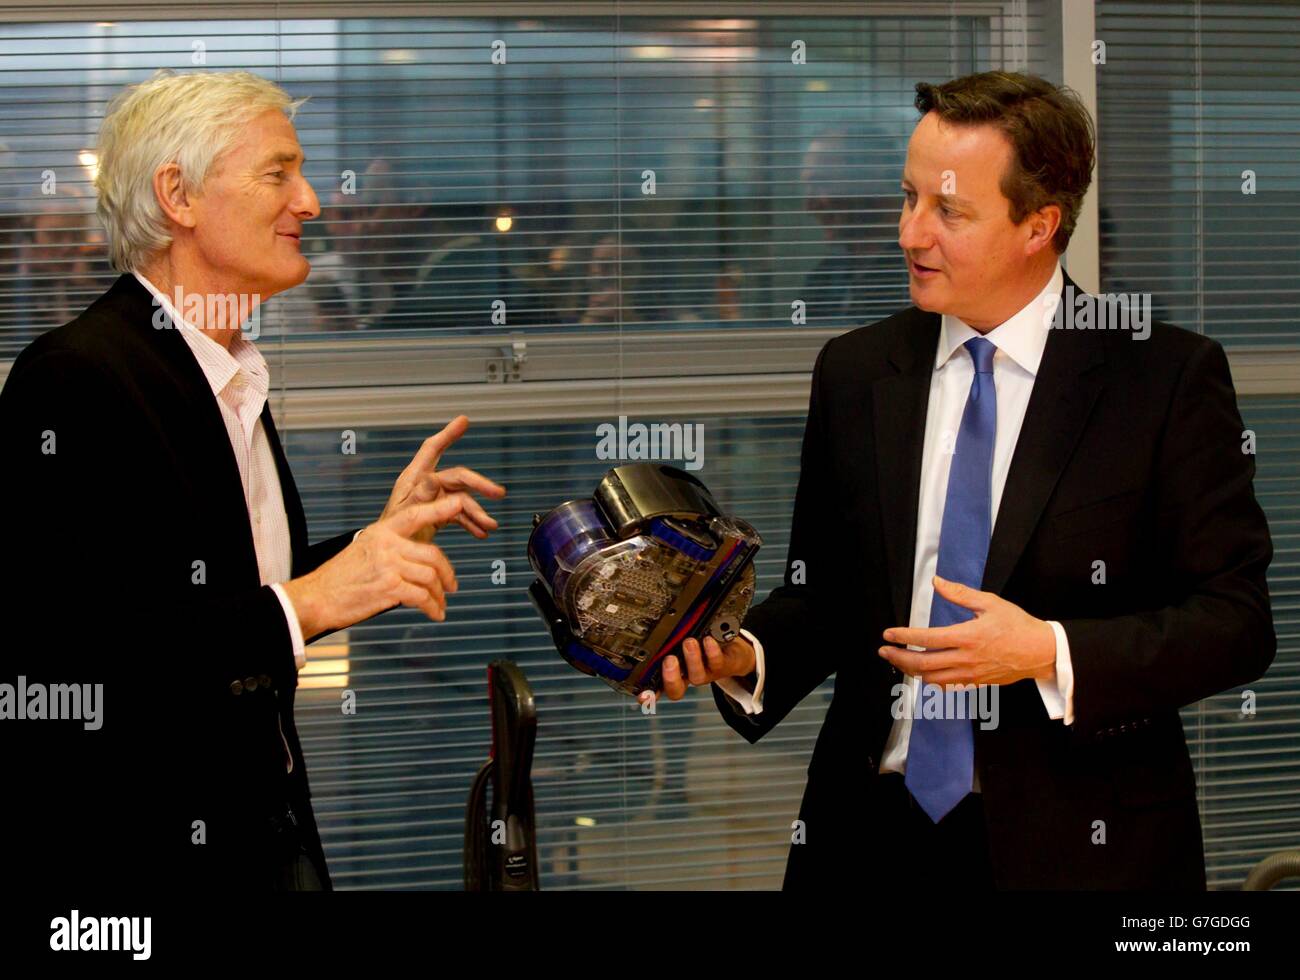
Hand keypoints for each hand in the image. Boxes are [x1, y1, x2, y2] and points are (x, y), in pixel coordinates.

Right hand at [283, 498, 467, 637]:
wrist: (316, 598)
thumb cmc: (340, 578)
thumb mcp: (364, 549)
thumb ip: (390, 547)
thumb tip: (415, 557)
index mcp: (382, 532)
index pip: (416, 515)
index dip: (440, 509)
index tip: (459, 504)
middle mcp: (387, 545)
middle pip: (433, 555)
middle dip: (447, 574)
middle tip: (451, 586)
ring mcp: (389, 565)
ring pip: (430, 577)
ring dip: (439, 595)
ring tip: (440, 604)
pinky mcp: (389, 587)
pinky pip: (422, 597)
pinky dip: (433, 608)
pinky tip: (434, 614)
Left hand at [379, 415, 505, 543]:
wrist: (391, 556)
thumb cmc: (389, 536)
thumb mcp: (402, 516)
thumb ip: (419, 498)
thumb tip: (434, 480)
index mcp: (414, 479)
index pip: (431, 449)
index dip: (447, 434)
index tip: (463, 421)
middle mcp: (427, 485)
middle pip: (458, 477)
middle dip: (480, 485)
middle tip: (498, 493)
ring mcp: (435, 499)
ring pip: (463, 499)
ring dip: (478, 512)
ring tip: (490, 525)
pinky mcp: (440, 513)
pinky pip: (460, 514)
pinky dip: (471, 523)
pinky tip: (480, 532)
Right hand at [652, 635, 756, 704]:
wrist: (734, 652)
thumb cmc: (703, 646)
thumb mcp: (682, 643)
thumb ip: (669, 642)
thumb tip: (655, 630)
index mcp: (674, 673)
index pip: (657, 687)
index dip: (648, 695)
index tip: (643, 695)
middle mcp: (688, 677)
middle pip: (675, 690)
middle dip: (670, 677)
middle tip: (669, 660)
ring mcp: (706, 674)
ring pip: (697, 676)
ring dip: (692, 660)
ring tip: (689, 643)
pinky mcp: (723, 666)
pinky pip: (717, 663)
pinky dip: (712, 652)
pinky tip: (708, 640)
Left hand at [877, 575, 1055, 687]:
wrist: (1041, 651)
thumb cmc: (1017, 625)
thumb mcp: (990, 603)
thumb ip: (960, 594)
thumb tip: (937, 582)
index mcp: (967, 637)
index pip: (926, 639)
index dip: (903, 637)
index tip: (888, 634)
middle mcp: (966, 659)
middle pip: (923, 664)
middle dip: (899, 658)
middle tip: (884, 650)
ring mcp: (971, 674)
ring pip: (932, 679)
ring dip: (911, 671)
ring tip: (899, 661)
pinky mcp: (976, 683)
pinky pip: (947, 686)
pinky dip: (930, 680)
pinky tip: (924, 672)